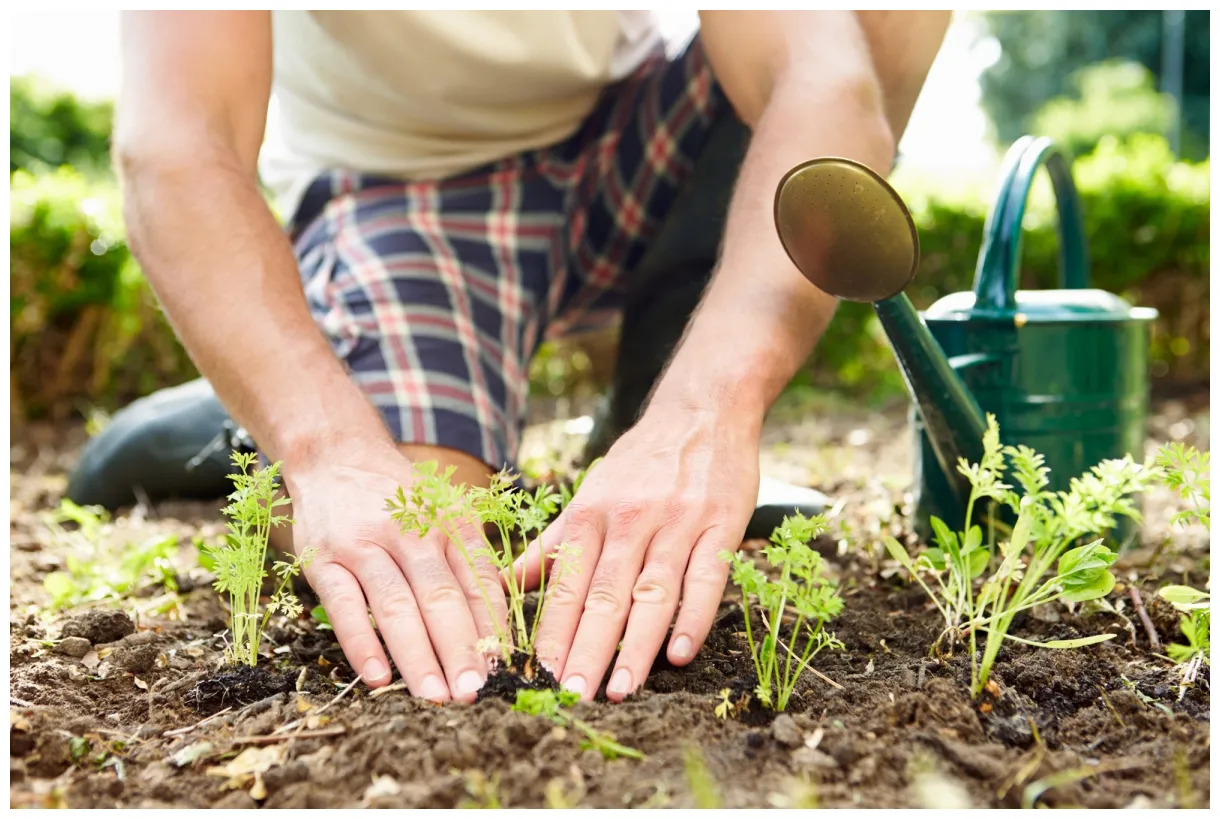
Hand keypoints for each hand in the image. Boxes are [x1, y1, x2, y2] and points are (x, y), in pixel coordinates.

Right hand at [284, 439, 507, 701]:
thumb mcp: (444, 512)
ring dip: (418, 655)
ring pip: (396, 605)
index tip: (504, 668)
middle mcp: (410, 532)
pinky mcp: (324, 559)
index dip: (492, 627)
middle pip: (441, 597)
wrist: (335, 455)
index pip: (478, 579)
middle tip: (474, 691)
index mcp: (449, 522)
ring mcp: (365, 545)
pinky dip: (362, 643)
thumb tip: (498, 627)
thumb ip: (468, 561)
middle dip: (460, 649)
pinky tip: (378, 677)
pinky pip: (344, 606)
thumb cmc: (399, 498)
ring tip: (435, 695)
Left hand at [520, 408, 759, 701]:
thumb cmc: (640, 462)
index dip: (552, 633)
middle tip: (571, 696)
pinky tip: (681, 654)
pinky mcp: (721, 525)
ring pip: (652, 592)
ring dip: (636, 645)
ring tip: (620, 690)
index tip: (537, 677)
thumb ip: (553, 544)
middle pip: (604, 594)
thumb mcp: (589, 494)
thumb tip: (504, 584)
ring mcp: (677, 523)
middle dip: (586, 649)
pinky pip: (707, 577)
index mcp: (591, 515)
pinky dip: (694, 617)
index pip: (566, 584)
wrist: (702, 410)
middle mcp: (630, 520)